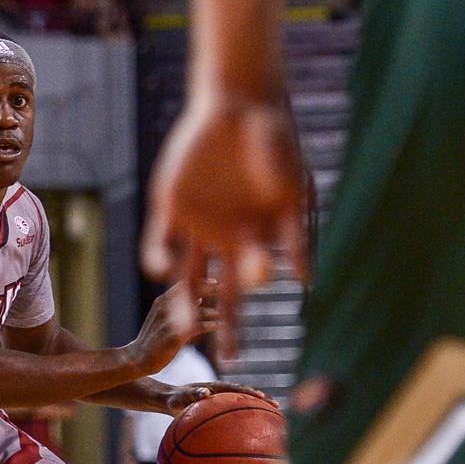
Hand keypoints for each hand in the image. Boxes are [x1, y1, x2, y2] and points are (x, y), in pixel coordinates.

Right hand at [126, 281, 219, 376]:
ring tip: (220, 315)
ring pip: (196, 311)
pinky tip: (218, 326)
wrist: (137, 358)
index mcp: (161, 301)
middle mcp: (165, 308)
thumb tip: (200, 298)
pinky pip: (197, 327)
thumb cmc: (153, 339)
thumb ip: (179, 306)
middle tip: (224, 290)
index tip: (216, 282)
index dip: (201, 281)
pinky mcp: (175, 336)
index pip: (183, 284)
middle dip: (209, 289)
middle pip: (190, 292)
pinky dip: (210, 325)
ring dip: (211, 312)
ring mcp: (169, 321)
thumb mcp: (163, 317)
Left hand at [138, 92, 305, 357]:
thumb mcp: (292, 193)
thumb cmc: (276, 146)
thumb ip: (294, 236)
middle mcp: (225, 243)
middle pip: (220, 295)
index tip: (240, 351)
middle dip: (224, 327)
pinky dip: (159, 256)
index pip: (248, 291)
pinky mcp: (170, 207)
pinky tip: (159, 269)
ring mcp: (196, 228)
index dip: (242, 319)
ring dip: (187, 300)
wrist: (240, 105)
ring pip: (188, 275)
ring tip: (184, 326)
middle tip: (227, 358)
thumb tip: (305, 280)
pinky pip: (161, 240)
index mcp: (255, 242)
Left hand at [159, 380, 269, 416]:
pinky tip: (253, 430)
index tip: (263, 397)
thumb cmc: (173, 399)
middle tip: (277, 407)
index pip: (237, 389)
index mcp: (215, 388)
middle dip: (262, 400)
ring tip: (273, 416)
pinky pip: (234, 411)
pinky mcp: (218, 407)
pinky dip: (245, 416)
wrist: (167, 399)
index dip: (250, 393)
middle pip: (246, 395)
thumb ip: (192, 395)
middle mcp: (222, 392)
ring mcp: (221, 399)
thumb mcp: (180, 398)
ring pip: (243, 403)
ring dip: (257, 408)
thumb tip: (206, 394)